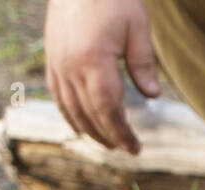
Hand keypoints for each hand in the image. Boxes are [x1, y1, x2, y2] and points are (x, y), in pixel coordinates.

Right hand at [44, 0, 160, 153]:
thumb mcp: (137, 26)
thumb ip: (143, 63)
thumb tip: (152, 96)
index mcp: (93, 59)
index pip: (107, 109)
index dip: (121, 132)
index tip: (135, 148)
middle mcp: (70, 64)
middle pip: (89, 113)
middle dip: (108, 135)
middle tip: (126, 149)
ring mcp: (57, 61)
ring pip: (70, 107)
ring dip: (88, 129)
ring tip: (107, 142)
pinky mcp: (51, 55)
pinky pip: (57, 93)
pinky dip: (68, 113)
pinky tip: (80, 124)